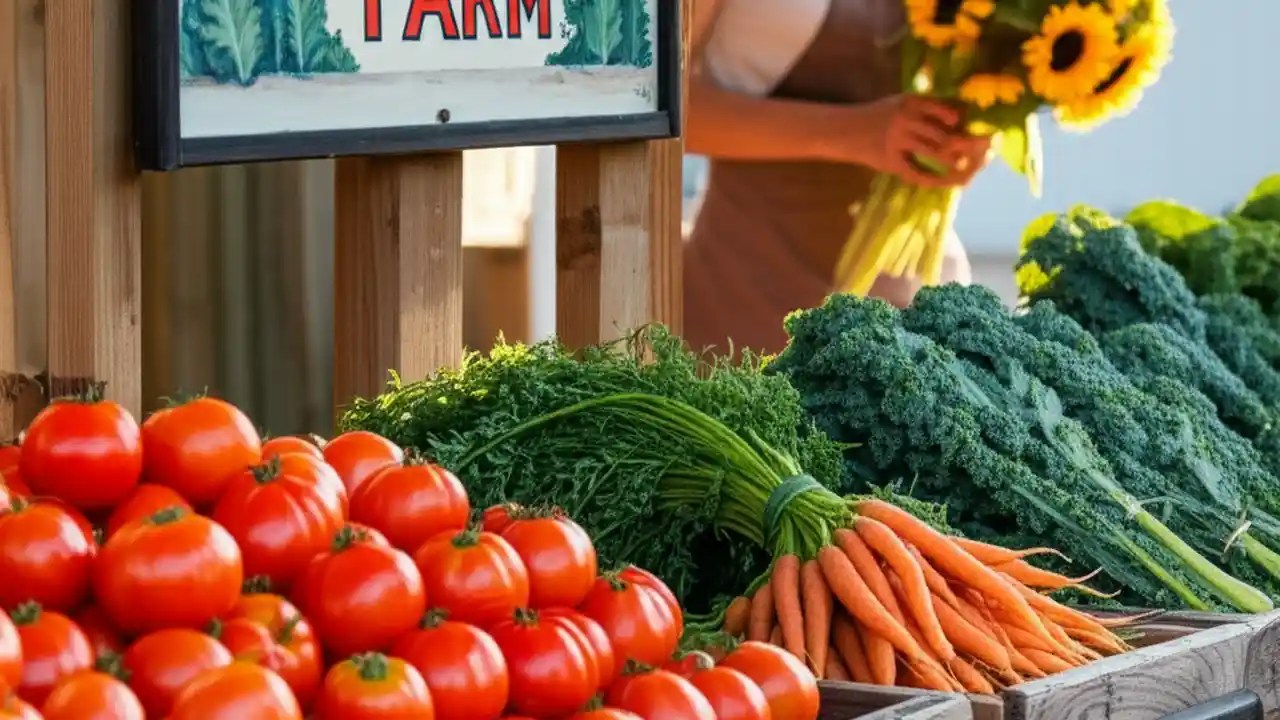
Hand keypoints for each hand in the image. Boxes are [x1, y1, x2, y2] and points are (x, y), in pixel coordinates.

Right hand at [834, 95, 991, 186]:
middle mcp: (906, 119)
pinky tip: (945, 180)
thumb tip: (962, 116)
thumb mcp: (901, 102)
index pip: (946, 114)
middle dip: (968, 145)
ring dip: (954, 161)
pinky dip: (934, 179)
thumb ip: (927, 107)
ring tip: (964, 166)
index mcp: (912, 102)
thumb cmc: (879, 115)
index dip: (964, 125)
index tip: (974, 130)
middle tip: (984, 151)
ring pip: (935, 153)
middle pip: (945, 135)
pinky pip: (917, 173)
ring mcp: (898, 141)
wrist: (845, 130)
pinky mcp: (890, 161)